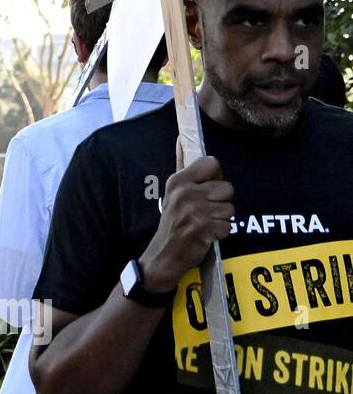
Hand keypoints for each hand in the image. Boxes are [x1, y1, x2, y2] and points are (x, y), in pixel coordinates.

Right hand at [140, 155, 233, 293]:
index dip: (215, 177)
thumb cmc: (172, 222)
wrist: (163, 255)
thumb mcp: (173, 192)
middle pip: (227, 187)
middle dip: (221, 202)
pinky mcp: (203, 229)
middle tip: (205, 211)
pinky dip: (220, 233)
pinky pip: (228, 226)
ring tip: (204, 223)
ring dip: (221, 219)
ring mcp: (194, 211)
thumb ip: (182, 165)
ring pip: (230, 208)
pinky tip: (206, 234)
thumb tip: (182, 138)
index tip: (205, 189)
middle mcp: (185, 193)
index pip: (212, 163)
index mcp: (178, 181)